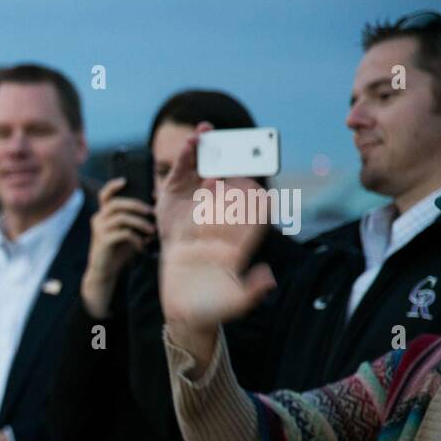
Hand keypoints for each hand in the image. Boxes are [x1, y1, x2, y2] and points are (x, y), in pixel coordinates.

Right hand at [81, 177, 154, 317]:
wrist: (106, 271)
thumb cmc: (119, 249)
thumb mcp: (128, 230)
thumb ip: (135, 218)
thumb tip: (154, 203)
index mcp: (104, 214)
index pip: (104, 195)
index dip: (113, 185)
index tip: (125, 180)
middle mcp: (98, 219)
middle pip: (116, 203)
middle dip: (136, 205)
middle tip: (151, 212)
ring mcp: (99, 230)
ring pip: (121, 218)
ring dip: (140, 223)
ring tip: (151, 232)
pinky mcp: (102, 241)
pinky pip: (123, 233)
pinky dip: (136, 238)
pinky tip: (142, 245)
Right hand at [157, 124, 275, 369]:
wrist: (182, 309)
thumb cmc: (211, 309)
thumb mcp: (232, 304)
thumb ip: (249, 293)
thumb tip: (268, 278)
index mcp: (237, 240)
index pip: (251, 214)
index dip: (253, 200)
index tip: (255, 188)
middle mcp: (218, 224)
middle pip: (230, 189)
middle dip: (234, 165)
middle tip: (238, 143)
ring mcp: (195, 216)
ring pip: (204, 179)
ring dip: (207, 155)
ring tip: (206, 131)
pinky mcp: (172, 213)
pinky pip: (178, 183)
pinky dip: (181, 163)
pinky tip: (187, 144)